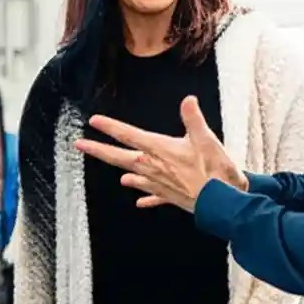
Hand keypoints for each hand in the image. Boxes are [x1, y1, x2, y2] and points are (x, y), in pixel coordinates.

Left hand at [74, 95, 245, 211]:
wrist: (224, 203)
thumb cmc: (215, 171)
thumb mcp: (206, 139)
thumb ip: (194, 119)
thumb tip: (188, 100)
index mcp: (159, 150)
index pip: (129, 135)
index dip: (110, 127)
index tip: (93, 121)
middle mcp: (154, 168)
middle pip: (120, 157)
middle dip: (99, 150)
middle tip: (79, 145)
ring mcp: (160, 184)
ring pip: (135, 177)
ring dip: (124, 173)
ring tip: (116, 174)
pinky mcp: (170, 197)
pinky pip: (154, 196)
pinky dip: (146, 197)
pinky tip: (140, 200)